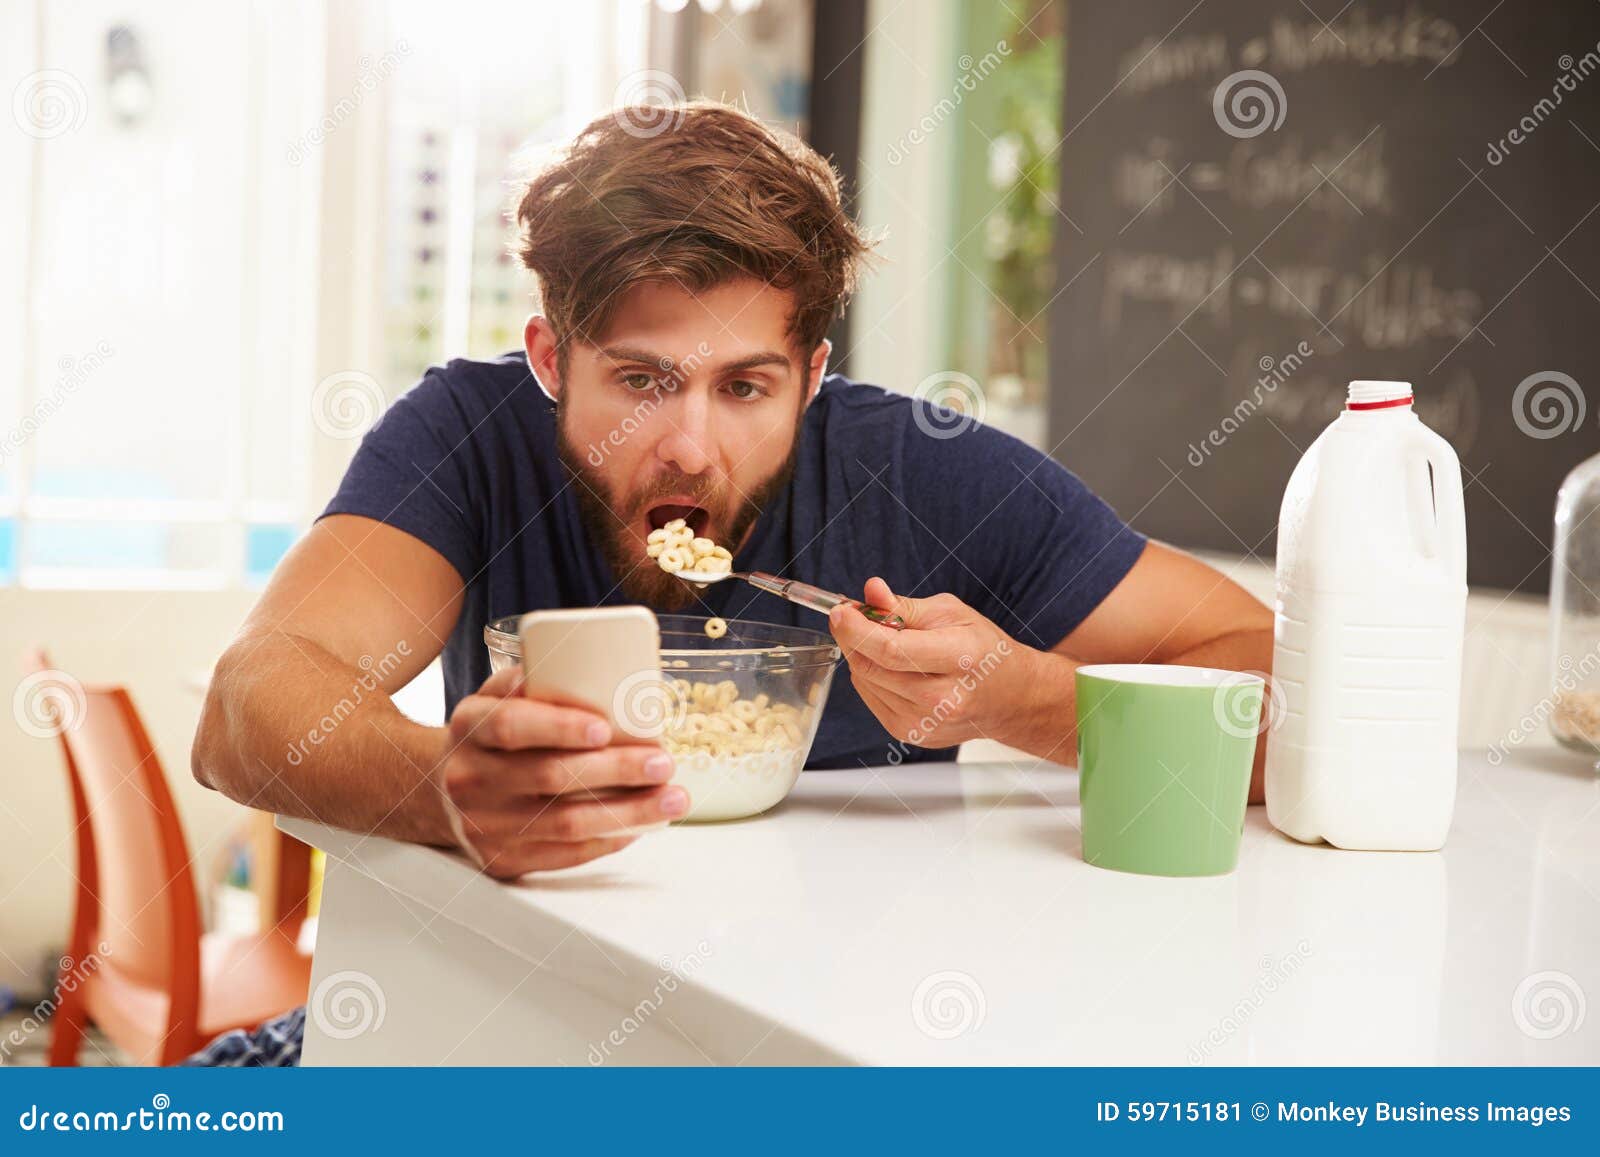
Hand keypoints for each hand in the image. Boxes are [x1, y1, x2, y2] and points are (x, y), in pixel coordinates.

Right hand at [434, 666, 687, 877]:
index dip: (559, 727)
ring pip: (566, 823)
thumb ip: (530, 682)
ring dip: (628, 812)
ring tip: (671, 799)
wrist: (438, 790)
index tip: (605, 728)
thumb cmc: (487, 738)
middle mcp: (470, 779)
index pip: (511, 726)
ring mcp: (484, 826)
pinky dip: (608, 840)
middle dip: (616, 770)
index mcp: (470, 727)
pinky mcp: (501, 860)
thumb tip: (585, 669)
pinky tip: (640, 825)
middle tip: (662, 762)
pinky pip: (564, 854)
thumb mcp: (493, 699)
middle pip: (549, 777)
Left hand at [827, 577, 1031, 750]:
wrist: (1009, 698)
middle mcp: (943, 698)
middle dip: (851, 638)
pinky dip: (871, 676)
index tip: (840, 611)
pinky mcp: (911, 734)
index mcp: (960, 658)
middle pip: (873, 668)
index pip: (892, 650)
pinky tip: (891, 667)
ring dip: (861, 656)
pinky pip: (871, 698)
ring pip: (866, 683)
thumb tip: (871, 591)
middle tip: (850, 617)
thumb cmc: (983, 649)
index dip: (858, 630)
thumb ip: (905, 606)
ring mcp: (925, 722)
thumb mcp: (952, 613)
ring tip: (882, 641)